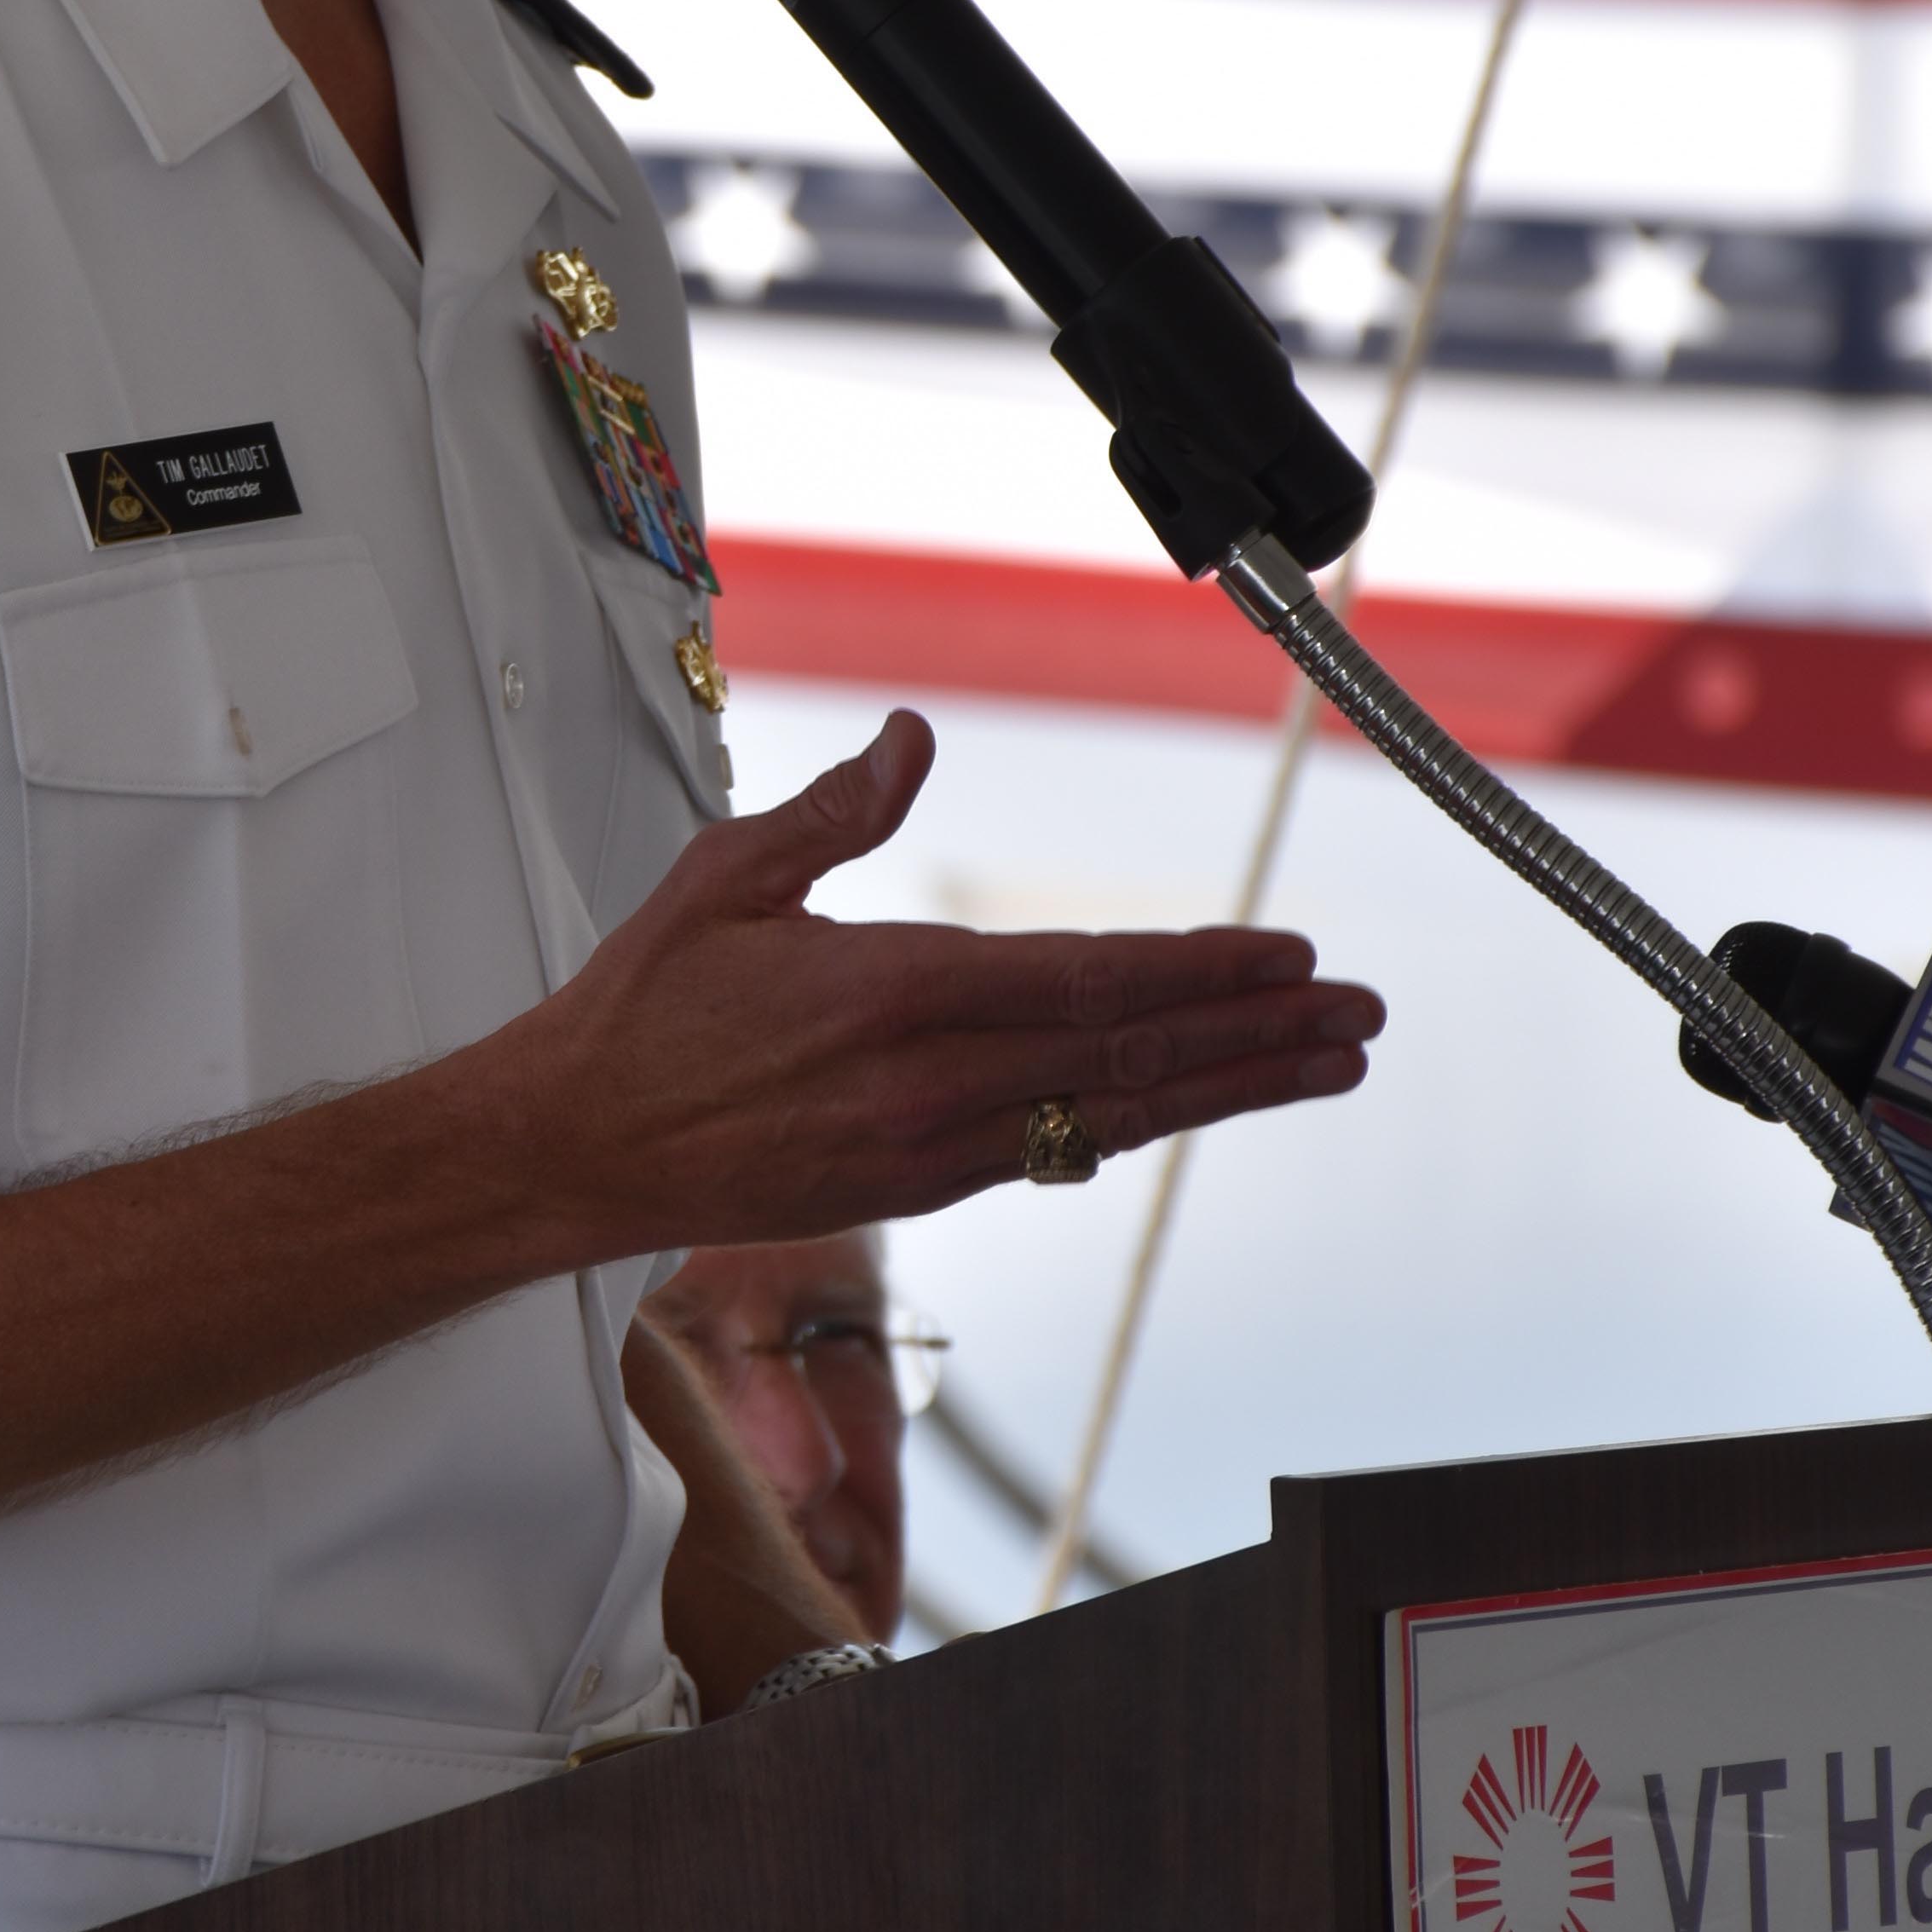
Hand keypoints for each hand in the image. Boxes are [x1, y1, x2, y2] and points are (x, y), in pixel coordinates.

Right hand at [497, 710, 1383, 1263]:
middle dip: (1258, 1035)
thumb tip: (912, 740)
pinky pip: (1054, 1151)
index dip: (1202, 971)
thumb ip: (834, 812)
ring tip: (1326, 1066)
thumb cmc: (640, 1011)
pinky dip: (1138, 1121)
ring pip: (1112, 1116)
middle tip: (1358, 1019)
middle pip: (1130, 1058)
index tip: (1290, 957)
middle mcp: (929, 1084)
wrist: (573, 1149)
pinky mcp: (915, 1191)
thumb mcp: (726, 879)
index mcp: (891, 994)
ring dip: (1230, 1088)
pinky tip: (1199, 1101)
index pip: (1087, 983)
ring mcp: (928, 1150)